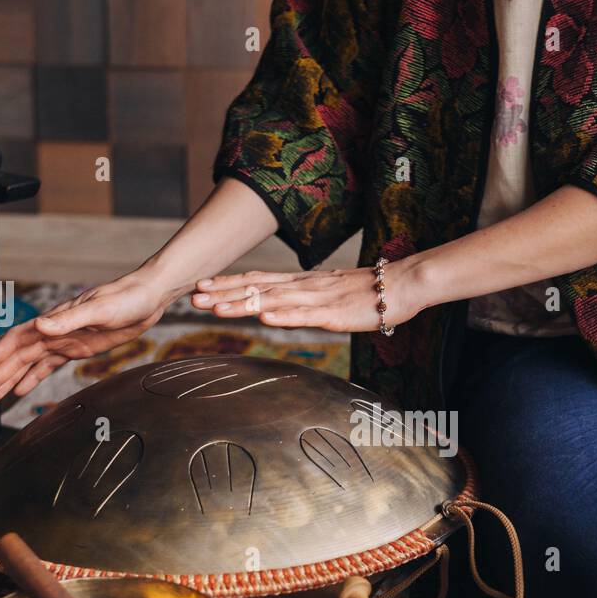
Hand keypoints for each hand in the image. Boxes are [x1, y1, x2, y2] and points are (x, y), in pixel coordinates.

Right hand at [0, 270, 174, 401]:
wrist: (146, 298)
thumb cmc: (124, 299)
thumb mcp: (99, 309)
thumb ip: (69, 319)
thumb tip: (40, 325)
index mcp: (54, 321)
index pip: (16, 340)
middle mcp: (54, 332)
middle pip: (17, 356)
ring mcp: (64, 341)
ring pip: (28, 364)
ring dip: (8, 379)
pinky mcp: (77, 349)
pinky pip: (48, 366)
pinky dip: (32, 378)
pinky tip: (20, 390)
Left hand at [189, 258, 429, 332]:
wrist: (403, 285)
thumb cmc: (370, 293)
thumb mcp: (331, 295)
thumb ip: (306, 301)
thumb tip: (283, 307)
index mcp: (302, 283)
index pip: (258, 280)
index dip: (228, 283)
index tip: (201, 287)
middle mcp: (304, 287)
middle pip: (257, 288)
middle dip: (224, 293)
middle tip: (193, 297)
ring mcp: (318, 299)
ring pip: (273, 301)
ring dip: (243, 305)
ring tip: (216, 309)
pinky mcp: (334, 313)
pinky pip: (305, 315)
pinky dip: (283, 316)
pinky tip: (264, 317)